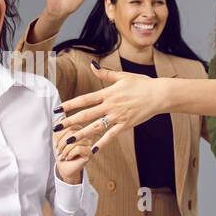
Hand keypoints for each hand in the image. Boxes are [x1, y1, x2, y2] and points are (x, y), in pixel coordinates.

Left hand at [53, 119, 96, 183]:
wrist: (65, 167)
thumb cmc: (62, 153)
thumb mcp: (57, 139)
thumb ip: (58, 128)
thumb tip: (59, 117)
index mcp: (79, 128)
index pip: (68, 125)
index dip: (59, 134)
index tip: (55, 144)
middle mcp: (86, 133)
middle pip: (71, 132)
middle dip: (61, 143)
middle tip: (58, 151)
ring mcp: (90, 143)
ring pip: (74, 141)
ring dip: (64, 150)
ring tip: (63, 156)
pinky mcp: (91, 152)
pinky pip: (78, 148)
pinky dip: (70, 154)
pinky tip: (69, 158)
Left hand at [55, 65, 169, 152]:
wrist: (159, 94)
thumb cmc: (142, 84)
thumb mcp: (123, 76)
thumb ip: (105, 73)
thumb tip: (92, 65)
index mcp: (108, 93)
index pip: (84, 99)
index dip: (69, 105)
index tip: (57, 109)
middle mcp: (110, 105)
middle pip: (86, 115)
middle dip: (69, 122)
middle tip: (56, 127)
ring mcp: (118, 116)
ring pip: (96, 127)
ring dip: (81, 135)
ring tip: (69, 141)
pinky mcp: (126, 124)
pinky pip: (111, 136)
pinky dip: (102, 143)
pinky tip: (93, 150)